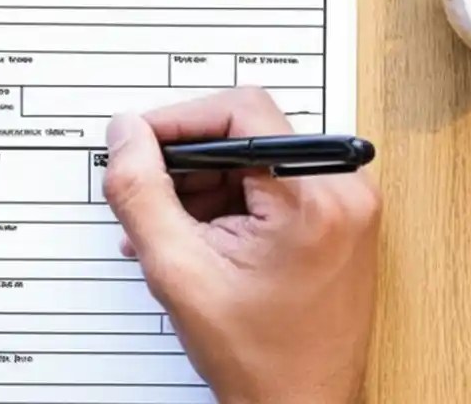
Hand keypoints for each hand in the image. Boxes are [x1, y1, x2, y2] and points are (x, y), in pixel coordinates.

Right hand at [103, 89, 380, 403]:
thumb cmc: (259, 359)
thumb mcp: (178, 269)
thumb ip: (141, 191)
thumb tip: (125, 135)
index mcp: (315, 197)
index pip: (240, 111)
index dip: (179, 122)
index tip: (141, 146)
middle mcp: (343, 191)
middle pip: (245, 134)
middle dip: (187, 165)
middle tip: (151, 202)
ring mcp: (345, 206)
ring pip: (253, 160)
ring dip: (202, 188)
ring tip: (171, 234)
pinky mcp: (337, 220)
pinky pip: (270, 186)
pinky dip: (227, 204)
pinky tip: (197, 240)